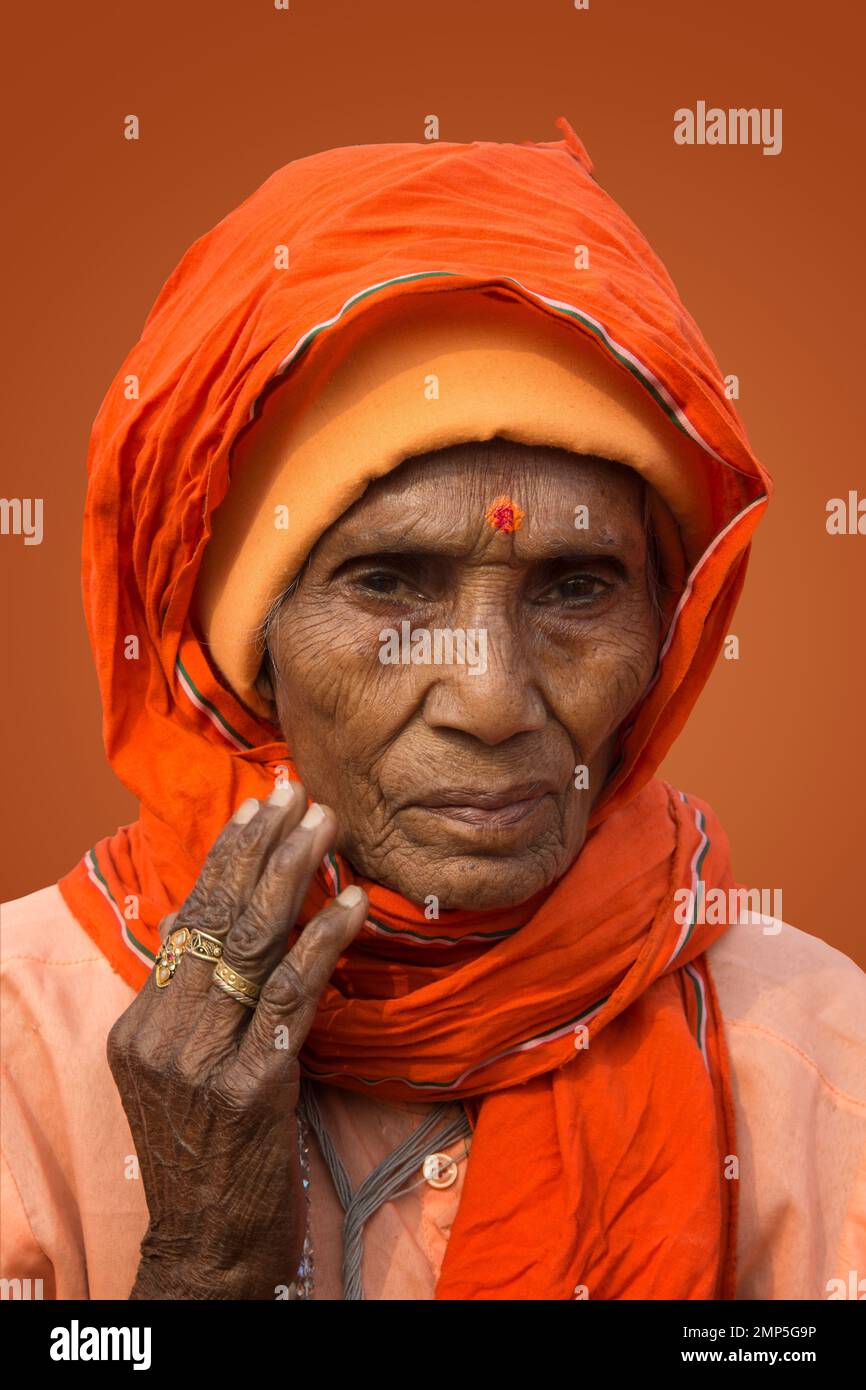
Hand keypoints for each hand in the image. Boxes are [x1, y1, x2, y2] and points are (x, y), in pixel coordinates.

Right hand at [106, 782, 366, 1299]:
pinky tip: (349, 905)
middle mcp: (160, 1034)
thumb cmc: (208, 1154)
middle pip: (216, 918)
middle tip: (298, 794)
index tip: (258, 809)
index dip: (225, 859)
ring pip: (250, 946)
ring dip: (294, 877)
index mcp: (140, 1023)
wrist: (209, 1245)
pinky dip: (323, 944)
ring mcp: (201, 1061)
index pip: (186, 920)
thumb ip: (191, 1000)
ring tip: (325, 826)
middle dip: (261, 849)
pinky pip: (290, 997)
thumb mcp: (181, 1071)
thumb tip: (199, 923)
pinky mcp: (249, 1088)